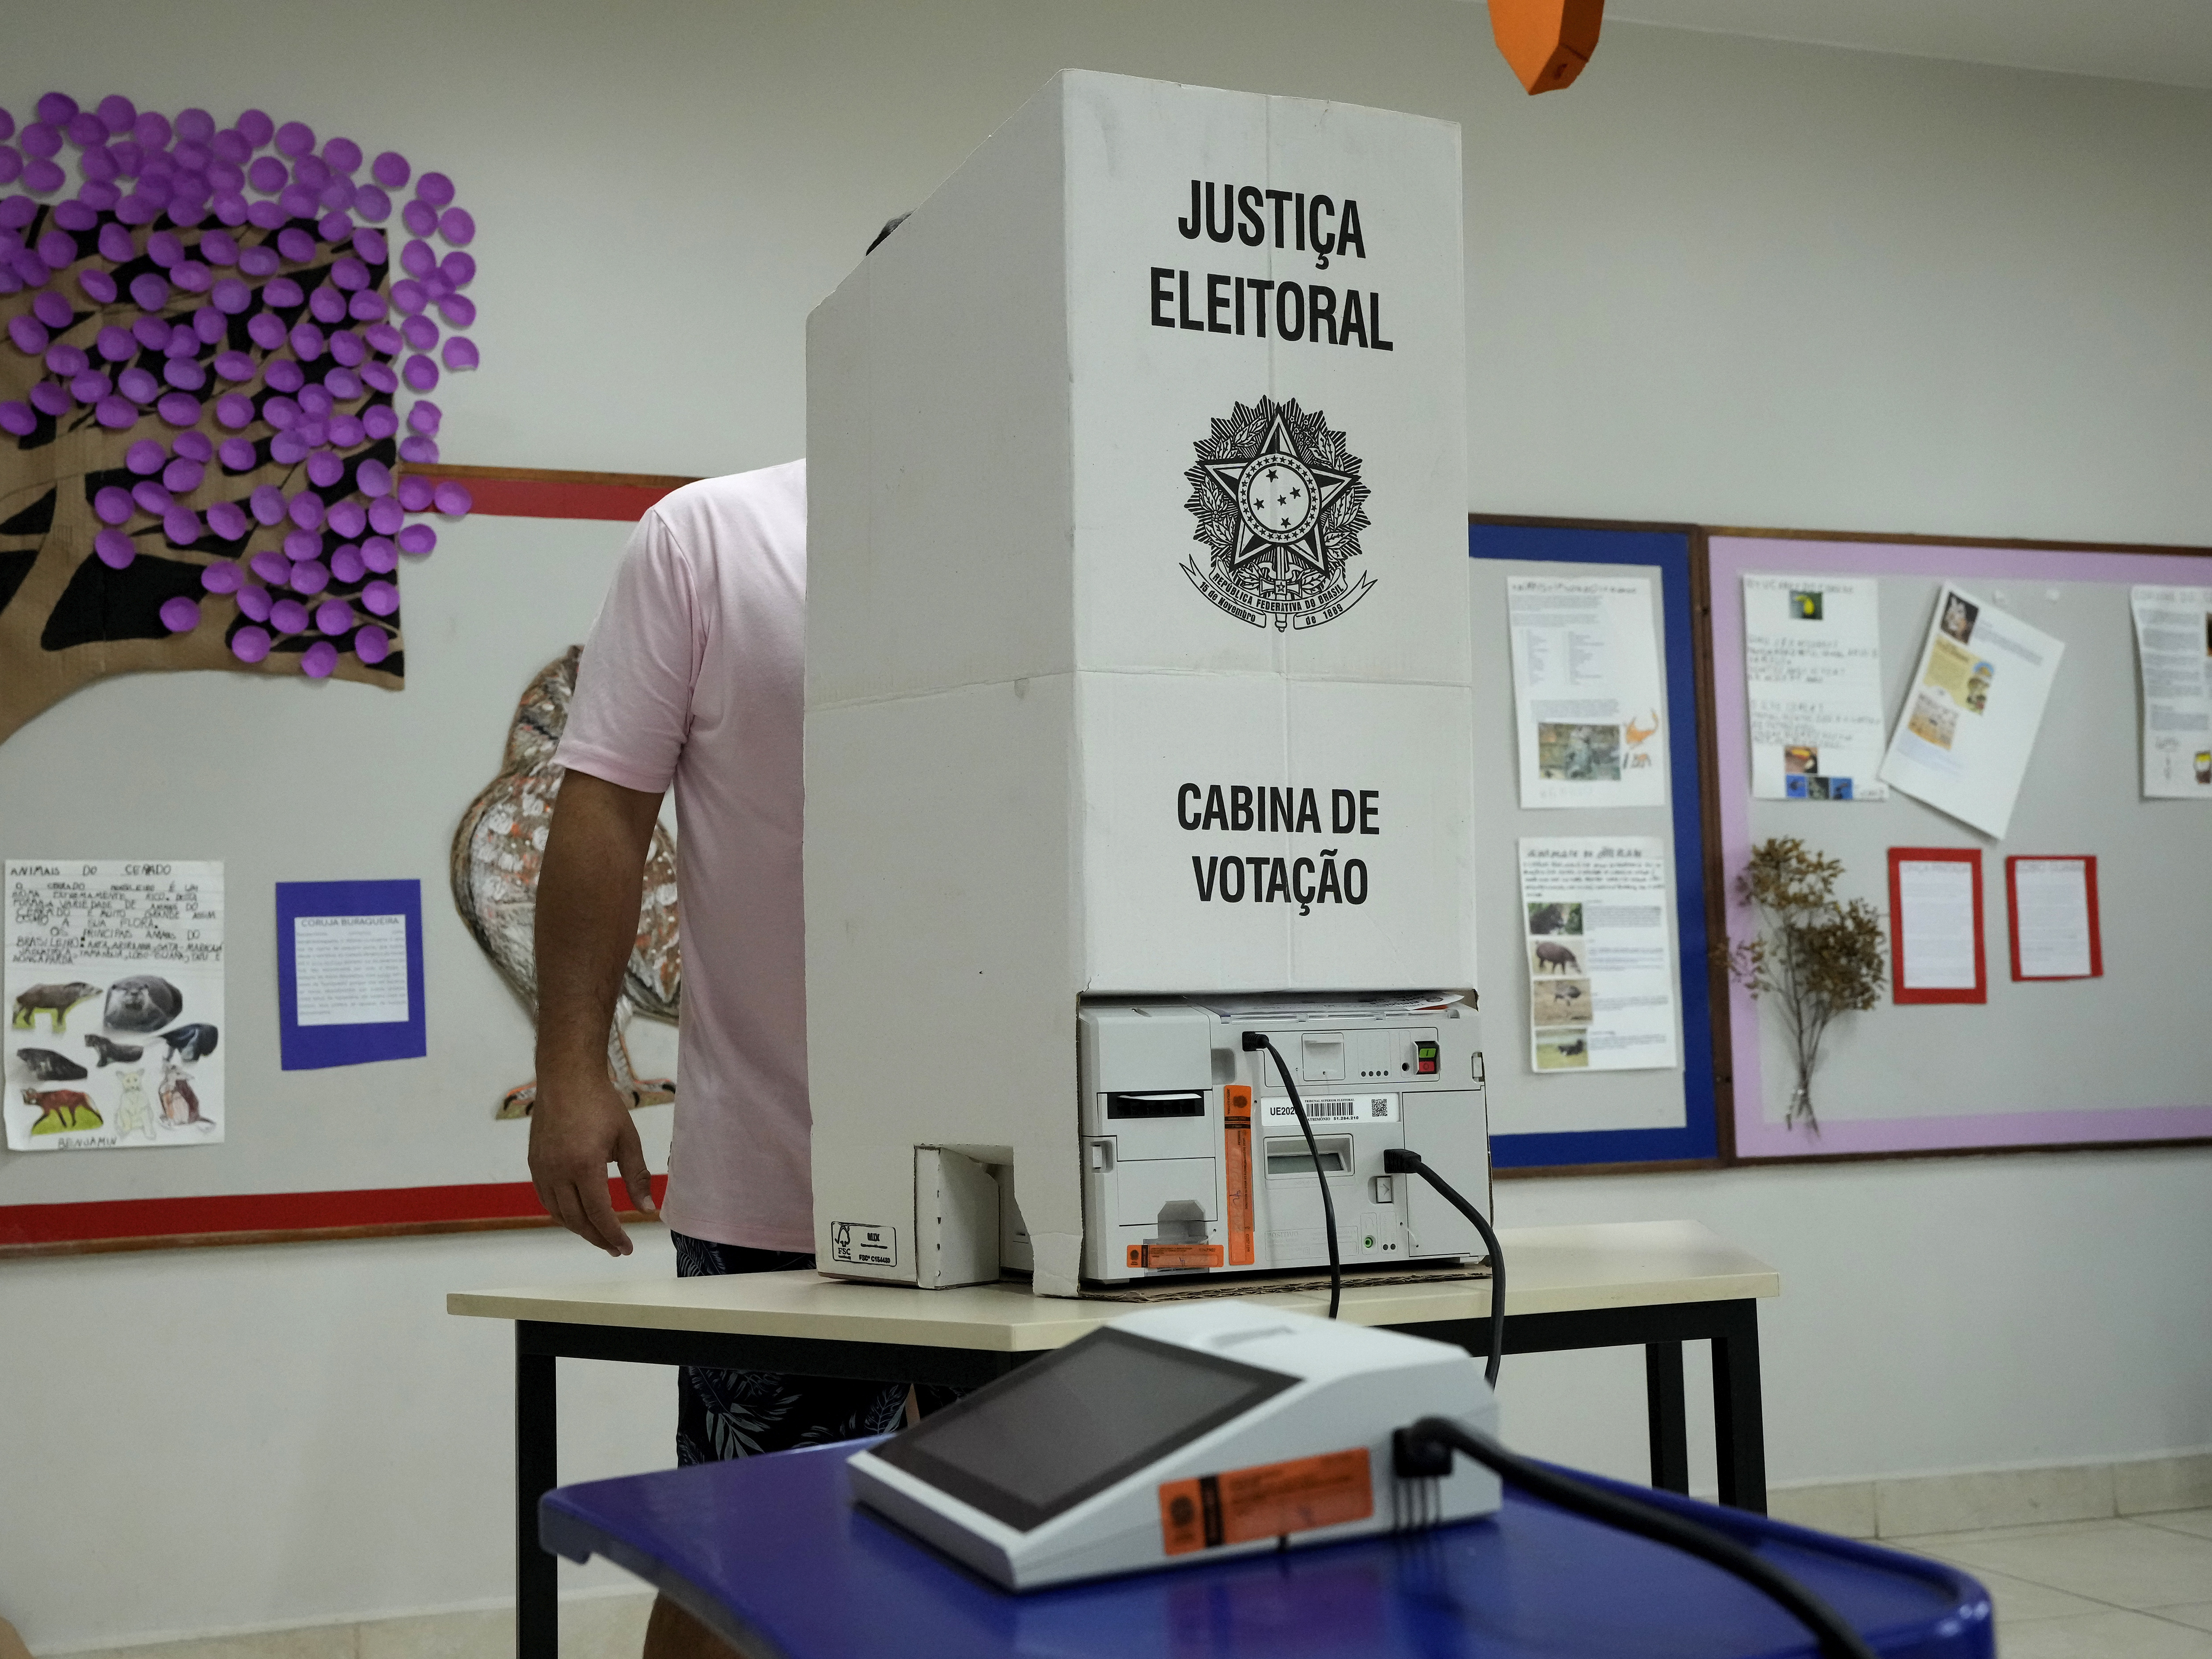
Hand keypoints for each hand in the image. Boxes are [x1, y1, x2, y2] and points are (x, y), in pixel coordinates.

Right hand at [529, 1065, 655, 1255]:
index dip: (613, 1235)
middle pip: (577, 1220)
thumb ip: (637, 1176)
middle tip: (616, 1248)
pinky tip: (577, 1214)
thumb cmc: (601, 1103)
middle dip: (598, 1238)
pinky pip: (546, 1199)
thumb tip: (646, 1209)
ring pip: (558, 1213)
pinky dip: (562, 1213)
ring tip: (599, 1234)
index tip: (626, 1248)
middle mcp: (558, 1172)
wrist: (566, 1077)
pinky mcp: (534, 1162)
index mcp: (584, 1166)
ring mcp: (542, 1168)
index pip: (599, 1214)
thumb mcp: (627, 1139)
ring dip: (579, 1228)